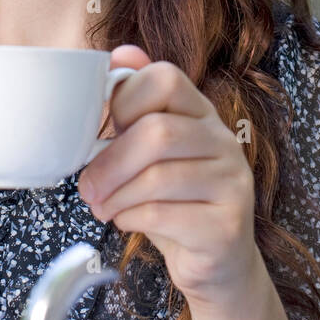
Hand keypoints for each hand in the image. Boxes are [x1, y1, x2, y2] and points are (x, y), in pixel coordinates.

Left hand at [77, 45, 259, 311]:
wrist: (218, 265)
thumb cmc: (175, 202)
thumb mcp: (153, 151)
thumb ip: (138, 105)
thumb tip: (120, 54)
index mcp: (203, 113)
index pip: (166, 78)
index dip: (125, 98)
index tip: (104, 128)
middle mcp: (224, 141)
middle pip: (158, 132)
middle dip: (110, 161)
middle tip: (87, 186)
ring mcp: (232, 183)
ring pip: (158, 177)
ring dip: (116, 195)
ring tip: (102, 207)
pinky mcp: (227, 226)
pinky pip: (164, 215)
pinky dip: (132, 219)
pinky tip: (127, 221)